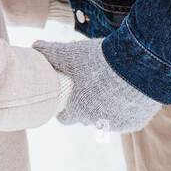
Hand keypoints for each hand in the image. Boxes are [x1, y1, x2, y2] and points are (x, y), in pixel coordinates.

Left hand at [32, 37, 161, 132]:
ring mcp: (116, 125)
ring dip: (108, 106)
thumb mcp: (69, 53)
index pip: (64, 117)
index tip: (69, 94)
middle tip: (92, 85)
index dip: (65, 106)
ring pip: (108, 119)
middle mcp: (94, 122)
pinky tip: (128, 90)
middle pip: (86, 117)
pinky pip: (128, 117)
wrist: (136, 66)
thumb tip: (34, 45)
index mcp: (76, 109)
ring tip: (112, 85)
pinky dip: (127, 107)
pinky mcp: (135, 123)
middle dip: (88, 105)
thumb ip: (50, 52)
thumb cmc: (97, 60)